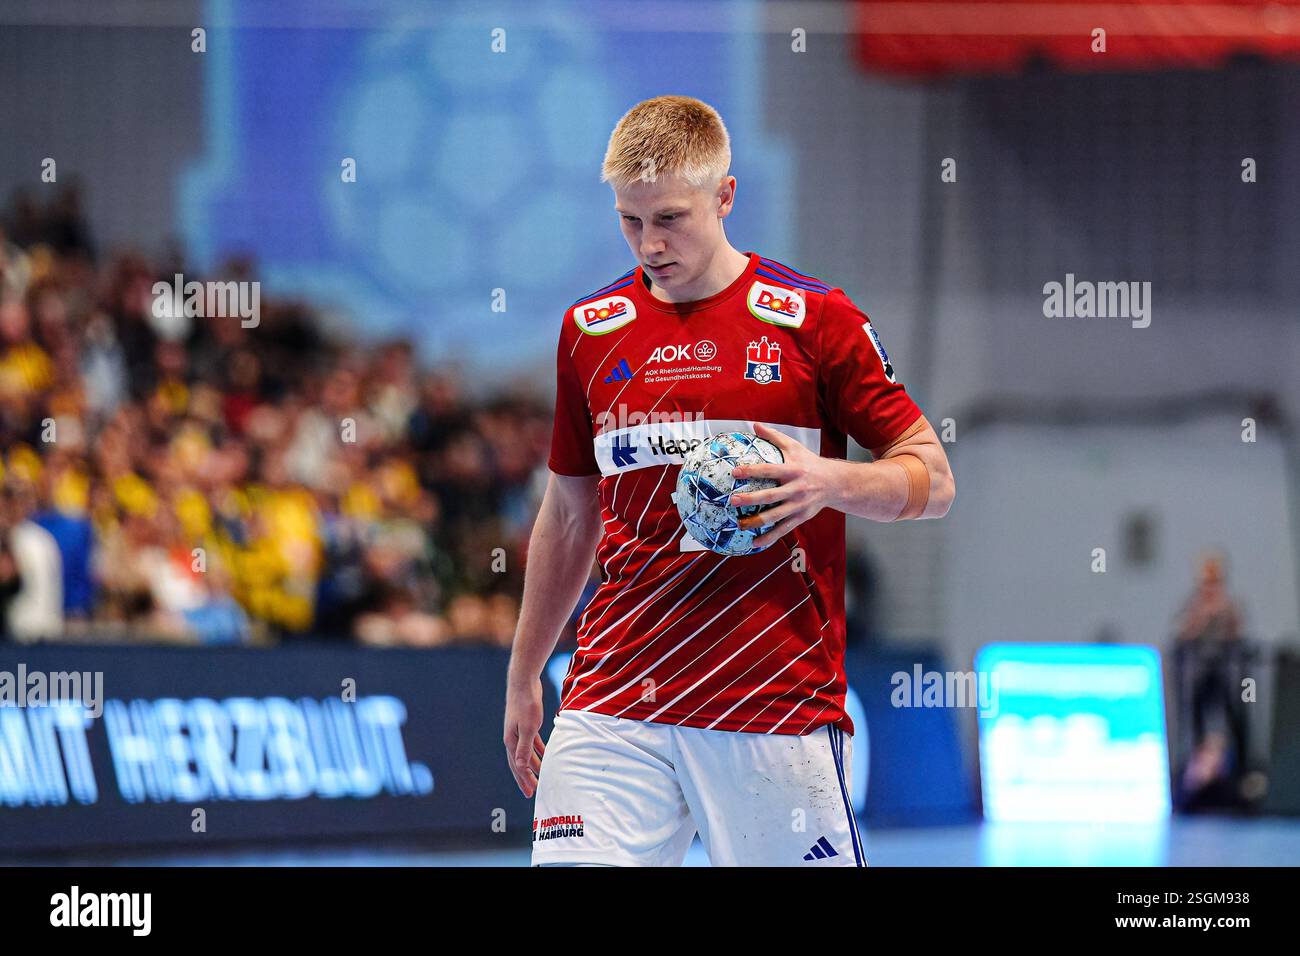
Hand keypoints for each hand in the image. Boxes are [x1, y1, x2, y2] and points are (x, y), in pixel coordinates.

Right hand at [503, 677, 545, 797]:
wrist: (523, 683)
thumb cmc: (526, 704)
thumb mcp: (528, 728)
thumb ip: (525, 748)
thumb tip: (521, 767)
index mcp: (511, 741)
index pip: (518, 766)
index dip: (524, 780)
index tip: (530, 793)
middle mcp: (513, 738)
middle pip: (520, 762)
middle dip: (526, 777)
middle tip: (533, 792)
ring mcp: (519, 731)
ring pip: (527, 753)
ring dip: (534, 765)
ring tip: (541, 776)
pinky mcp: (526, 723)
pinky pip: (532, 742)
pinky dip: (539, 750)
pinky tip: (546, 755)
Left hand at [729, 422, 843, 549]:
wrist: (835, 483)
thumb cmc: (810, 463)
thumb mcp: (795, 447)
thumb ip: (774, 437)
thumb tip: (754, 425)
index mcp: (793, 471)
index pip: (769, 470)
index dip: (752, 471)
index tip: (735, 472)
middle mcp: (796, 489)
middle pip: (770, 496)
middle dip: (751, 500)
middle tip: (733, 501)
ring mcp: (799, 505)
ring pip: (776, 516)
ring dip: (757, 522)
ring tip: (739, 525)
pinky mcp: (801, 517)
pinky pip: (784, 529)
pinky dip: (770, 537)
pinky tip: (755, 542)